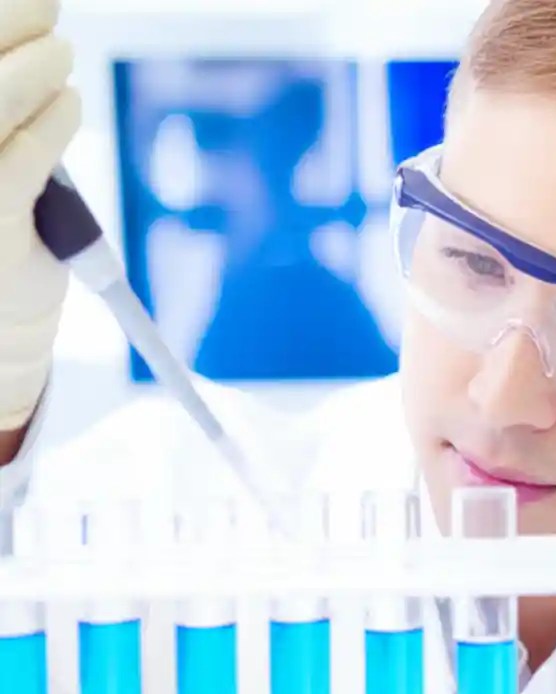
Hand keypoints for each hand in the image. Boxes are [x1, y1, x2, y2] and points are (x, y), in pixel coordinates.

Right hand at [0, 0, 80, 429]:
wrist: (0, 323)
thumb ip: (1, 107)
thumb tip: (27, 33)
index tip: (26, 6)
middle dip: (7, 22)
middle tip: (46, 5)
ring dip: (32, 65)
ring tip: (61, 51)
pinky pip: (24, 154)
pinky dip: (55, 119)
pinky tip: (71, 103)